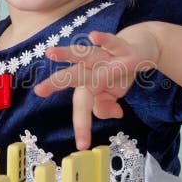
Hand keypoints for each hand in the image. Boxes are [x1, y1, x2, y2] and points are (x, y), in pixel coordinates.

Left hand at [33, 24, 160, 149]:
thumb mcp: (114, 93)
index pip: (82, 105)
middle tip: (38, 90)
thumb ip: (106, 105)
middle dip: (55, 83)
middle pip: (72, 76)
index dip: (83, 125)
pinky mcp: (122, 48)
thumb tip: (111, 113)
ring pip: (85, 54)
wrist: (142, 45)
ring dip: (67, 53)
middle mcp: (92, 67)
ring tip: (49, 52)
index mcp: (87, 81)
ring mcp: (105, 57)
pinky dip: (104, 39)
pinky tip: (93, 35)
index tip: (82, 145)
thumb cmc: (119, 70)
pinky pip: (113, 43)